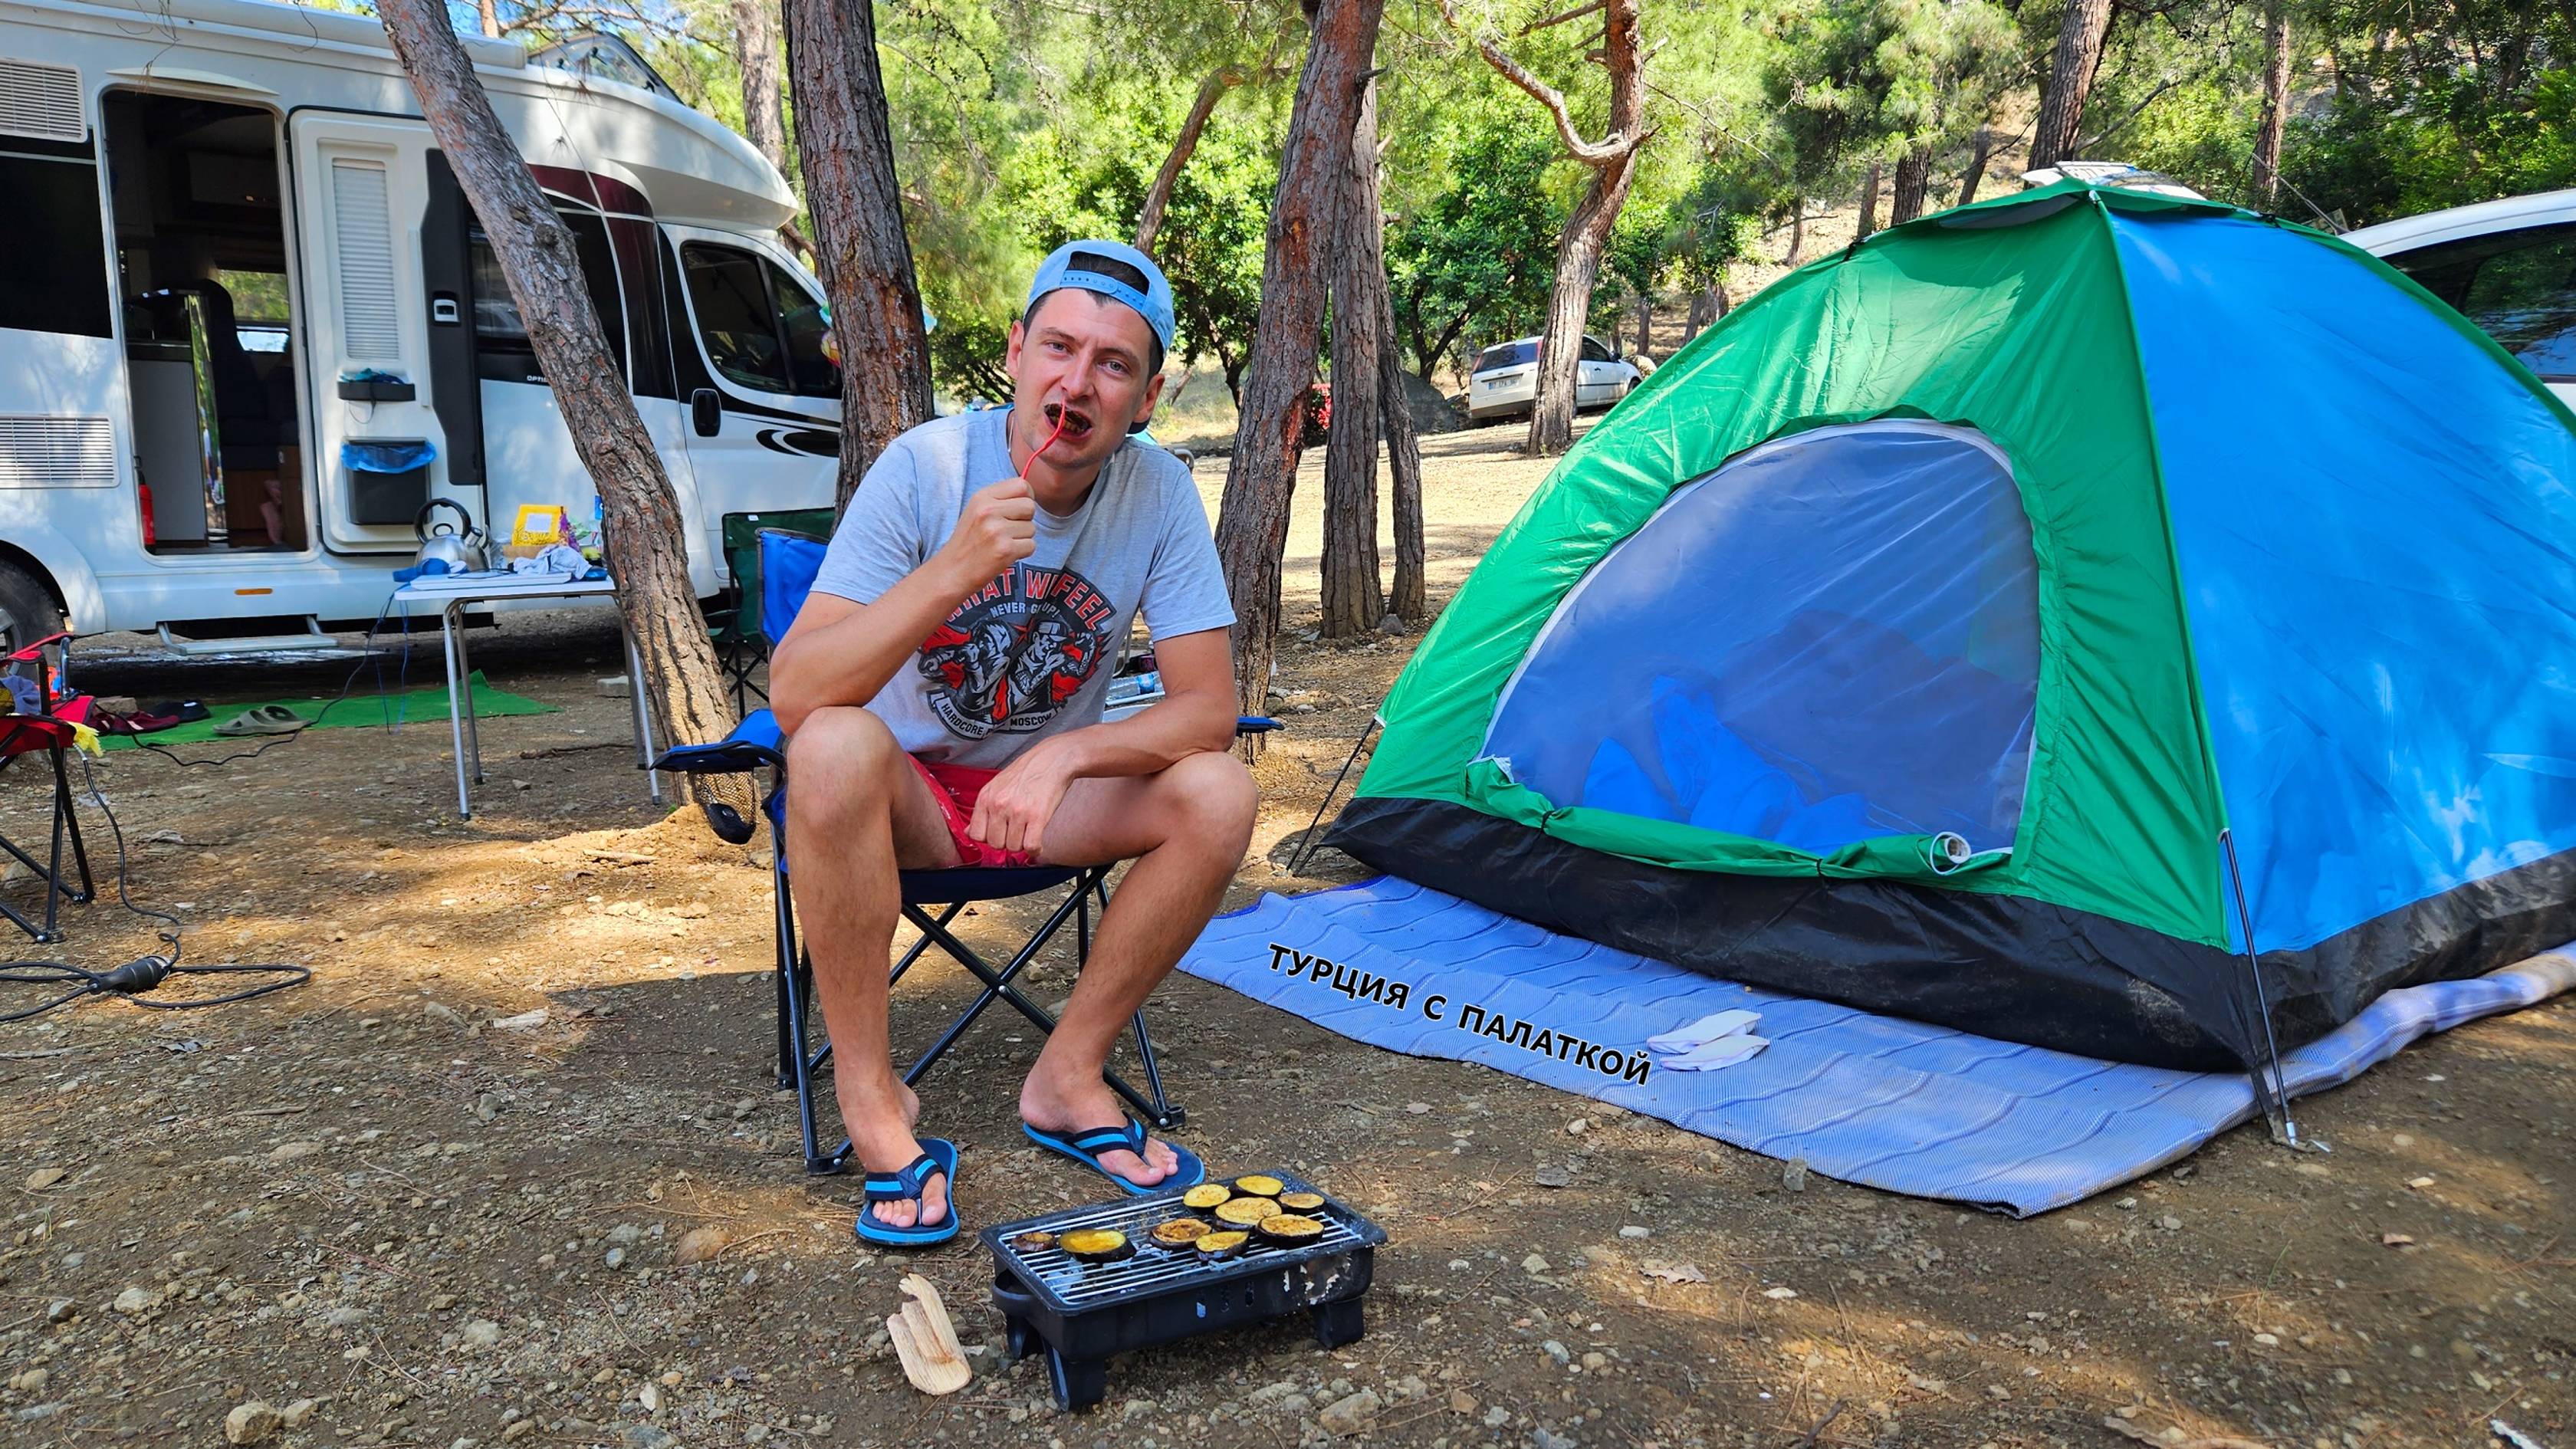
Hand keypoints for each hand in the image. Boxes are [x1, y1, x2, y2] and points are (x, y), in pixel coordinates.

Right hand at [938, 477, 1035, 589]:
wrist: (952, 571)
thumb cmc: (968, 541)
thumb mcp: (976, 510)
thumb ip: (1000, 499)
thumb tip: (1029, 493)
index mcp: (982, 497)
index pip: (1021, 485)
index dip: (1026, 497)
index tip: (1018, 510)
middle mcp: (988, 510)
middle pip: (1030, 506)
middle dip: (1025, 520)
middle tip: (1007, 531)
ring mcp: (997, 530)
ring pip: (1032, 528)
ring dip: (1022, 538)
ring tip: (1002, 544)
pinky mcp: (1005, 550)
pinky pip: (1031, 546)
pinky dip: (1022, 553)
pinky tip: (1004, 555)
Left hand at [967, 741, 1074, 858]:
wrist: (1052, 759)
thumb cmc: (1026, 773)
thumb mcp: (996, 786)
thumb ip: (982, 810)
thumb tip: (969, 832)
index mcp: (986, 798)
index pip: (976, 835)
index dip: (988, 838)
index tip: (999, 833)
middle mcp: (999, 805)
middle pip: (995, 844)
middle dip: (1006, 842)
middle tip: (1017, 832)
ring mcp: (1017, 811)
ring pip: (1013, 847)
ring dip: (1022, 844)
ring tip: (1028, 832)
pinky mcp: (1037, 817)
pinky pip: (1031, 846)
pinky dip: (1035, 849)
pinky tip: (1038, 843)